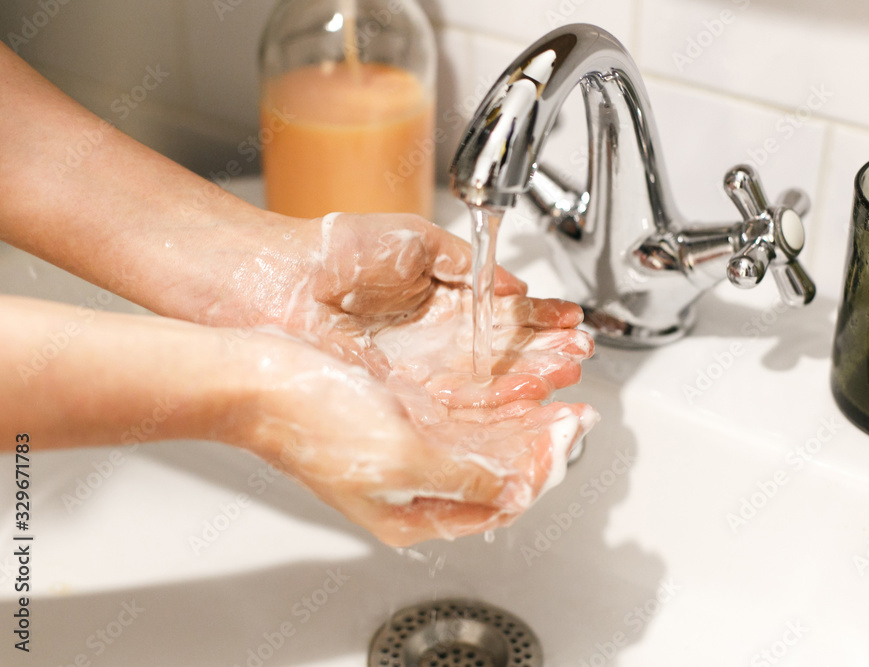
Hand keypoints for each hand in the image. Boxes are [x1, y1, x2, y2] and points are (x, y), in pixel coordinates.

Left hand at [209, 211, 591, 403]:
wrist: (278, 282)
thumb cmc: (336, 250)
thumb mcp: (416, 241)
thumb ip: (468, 264)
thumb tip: (511, 286)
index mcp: (442, 302)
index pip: (503, 317)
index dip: (539, 323)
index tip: (571, 325)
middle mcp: (435, 343)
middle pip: (503, 356)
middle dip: (544, 355)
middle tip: (579, 355)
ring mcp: (420, 374)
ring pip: (487, 386)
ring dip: (529, 382)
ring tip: (565, 377)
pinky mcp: (403, 399)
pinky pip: (457, 408)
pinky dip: (494, 407)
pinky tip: (526, 400)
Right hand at [239, 332, 596, 546]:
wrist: (260, 378)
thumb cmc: (314, 421)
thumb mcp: (402, 457)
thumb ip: (467, 477)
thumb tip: (516, 492)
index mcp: (412, 512)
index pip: (499, 502)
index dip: (540, 468)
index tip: (568, 434)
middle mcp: (412, 486)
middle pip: (495, 470)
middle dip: (539, 441)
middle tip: (575, 414)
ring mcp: (406, 451)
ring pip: (482, 439)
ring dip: (521, 417)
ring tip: (555, 392)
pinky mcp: (397, 418)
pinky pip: (460, 415)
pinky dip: (491, 402)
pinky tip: (513, 384)